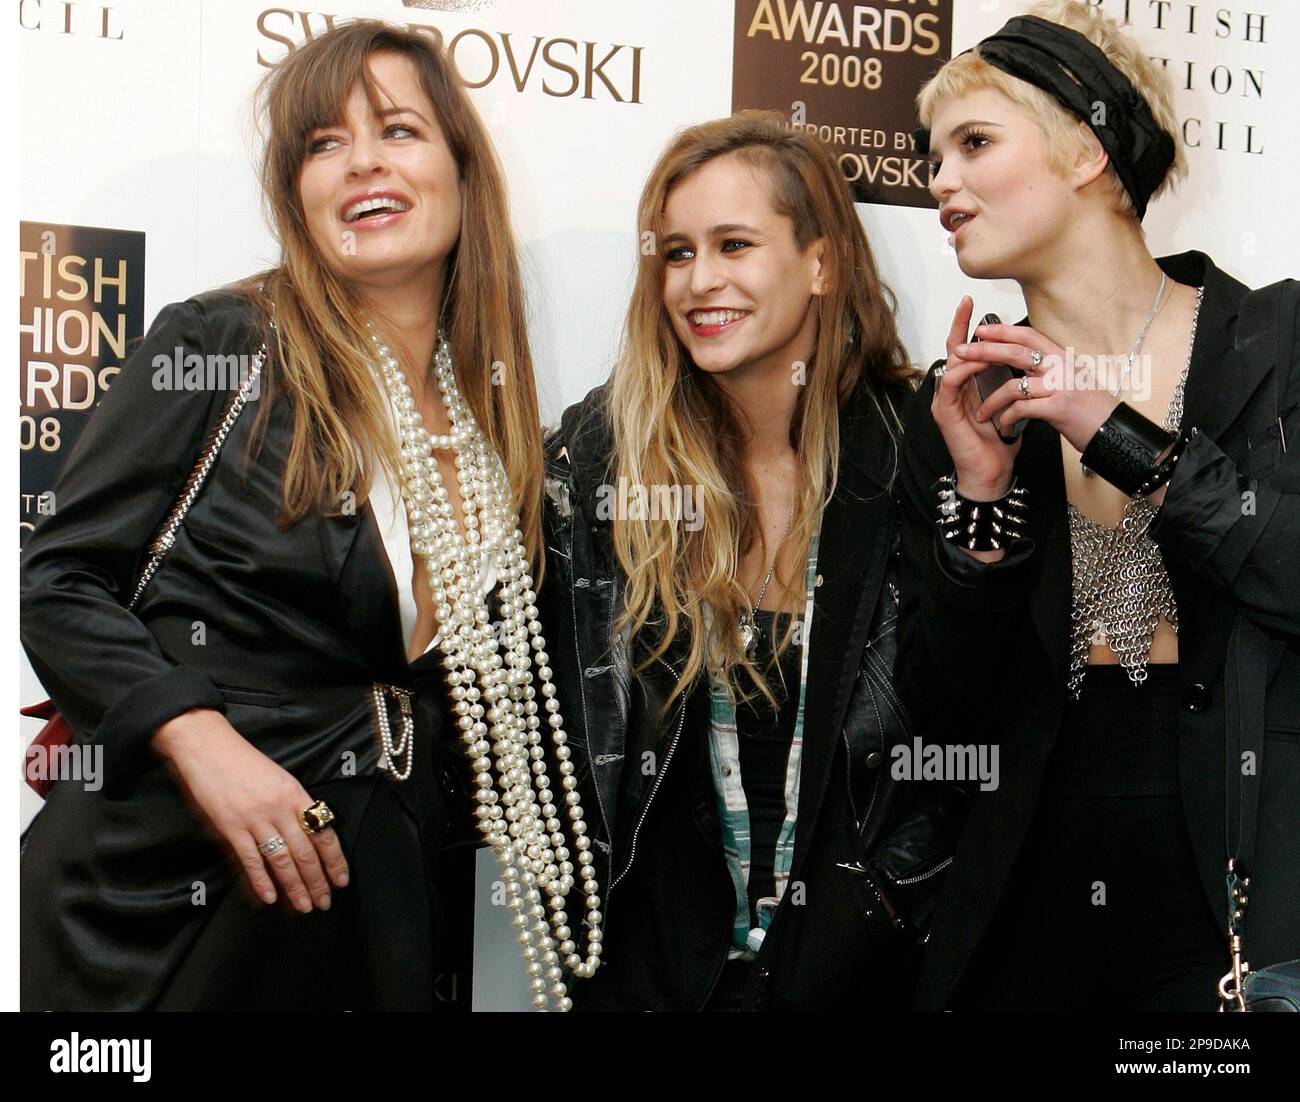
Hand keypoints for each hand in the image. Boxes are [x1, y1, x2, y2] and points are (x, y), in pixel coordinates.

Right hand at [152, 708, 349, 912]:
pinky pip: (251, 859)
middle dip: (317, 881)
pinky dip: (261, 881)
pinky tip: (270, 897)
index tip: (341, 879)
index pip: (323, 832)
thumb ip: (294, 804)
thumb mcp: (280, 777)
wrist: (209, 747)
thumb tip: (310, 833)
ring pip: (282, 860)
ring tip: (303, 906)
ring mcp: (255, 819)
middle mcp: (280, 808)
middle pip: (305, 852)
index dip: (334, 859)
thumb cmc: (244, 761)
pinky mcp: (231, 827)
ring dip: (295, 887)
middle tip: (324, 902)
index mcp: (296, 794)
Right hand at [931, 297, 1021, 499]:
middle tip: (968, 303)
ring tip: (983, 337)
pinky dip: (964, 369)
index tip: (976, 304)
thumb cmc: (1000, 442)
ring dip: (968, 348)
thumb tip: (1025, 356)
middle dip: (959, 325)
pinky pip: (950, 382)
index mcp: (967, 386)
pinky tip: (979, 362)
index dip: (967, 326)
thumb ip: (1007, 380)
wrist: (992, 472)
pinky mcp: (943, 412)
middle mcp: (952, 390)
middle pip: (952, 350)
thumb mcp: (1008, 402)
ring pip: (951, 363)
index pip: (966, 350)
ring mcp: (944, 401)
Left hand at [955, 319, 1121, 454]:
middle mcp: (1061, 366)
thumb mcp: (1070, 380)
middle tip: (960, 353)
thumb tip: (1024, 362)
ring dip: (991, 402)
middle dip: (984, 352)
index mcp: (1061, 357)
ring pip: (1014, 385)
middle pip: (1015, 352)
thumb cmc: (1090, 409)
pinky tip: (1003, 429)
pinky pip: (1022, 409)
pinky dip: (1008, 420)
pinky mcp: (1058, 408)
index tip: (980, 331)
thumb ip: (1048, 369)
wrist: (1113, 432)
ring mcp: (1060, 386)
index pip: (1028, 335)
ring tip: (980, 415)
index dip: (1002, 331)